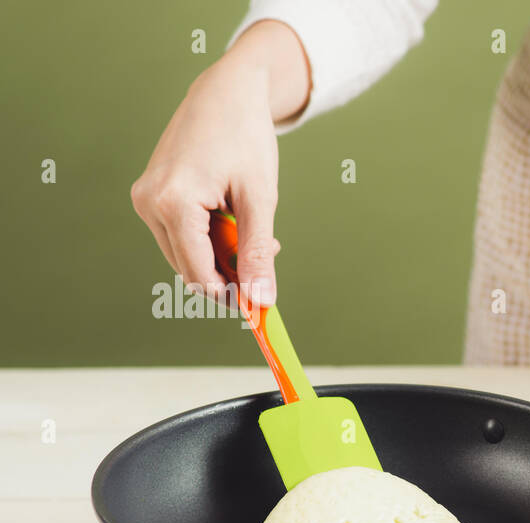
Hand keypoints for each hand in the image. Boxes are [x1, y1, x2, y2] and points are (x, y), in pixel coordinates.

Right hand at [130, 20, 309, 306]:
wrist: (226, 92)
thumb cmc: (245, 137)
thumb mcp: (260, 199)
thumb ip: (258, 252)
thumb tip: (261, 300)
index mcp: (172, 202)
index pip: (199, 274)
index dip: (232, 295)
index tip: (262, 305)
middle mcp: (148, 203)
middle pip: (190, 269)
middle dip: (229, 273)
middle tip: (267, 254)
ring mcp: (144, 199)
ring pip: (185, 256)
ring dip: (220, 256)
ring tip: (250, 226)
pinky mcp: (149, 196)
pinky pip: (179, 236)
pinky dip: (207, 238)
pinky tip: (232, 218)